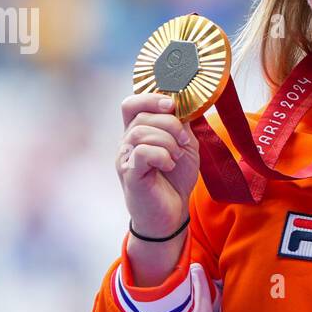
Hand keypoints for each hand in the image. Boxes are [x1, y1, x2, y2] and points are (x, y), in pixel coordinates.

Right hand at [117, 93, 199, 239]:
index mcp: (138, 132)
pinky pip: (142, 152)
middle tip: (184, 141)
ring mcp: (126, 158)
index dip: (150, 98)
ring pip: (141, 132)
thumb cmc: (175, 178)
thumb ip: (182, 125)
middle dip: (169, 123)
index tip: (172, 106)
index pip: (132, 104)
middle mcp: (127, 142)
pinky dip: (162, 155)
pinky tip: (168, 165)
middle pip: (140, 115)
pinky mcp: (130, 174)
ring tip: (176, 156)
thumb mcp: (185, 146)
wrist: (172, 212)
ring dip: (167, 141)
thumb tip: (184, 104)